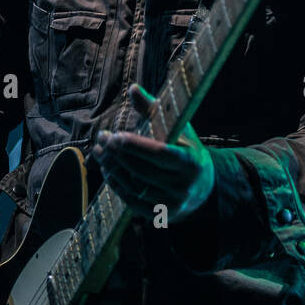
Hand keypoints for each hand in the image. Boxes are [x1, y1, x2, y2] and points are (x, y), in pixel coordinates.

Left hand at [91, 83, 215, 223]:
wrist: (205, 187)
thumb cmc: (186, 149)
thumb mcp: (178, 129)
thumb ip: (154, 110)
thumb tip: (133, 89)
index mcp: (190, 162)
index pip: (160, 154)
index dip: (135, 146)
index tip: (115, 134)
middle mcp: (183, 186)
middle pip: (142, 170)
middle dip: (118, 153)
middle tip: (102, 138)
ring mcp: (171, 203)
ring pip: (134, 186)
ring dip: (112, 168)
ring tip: (99, 151)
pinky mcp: (161, 215)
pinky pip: (132, 201)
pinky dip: (117, 184)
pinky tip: (107, 169)